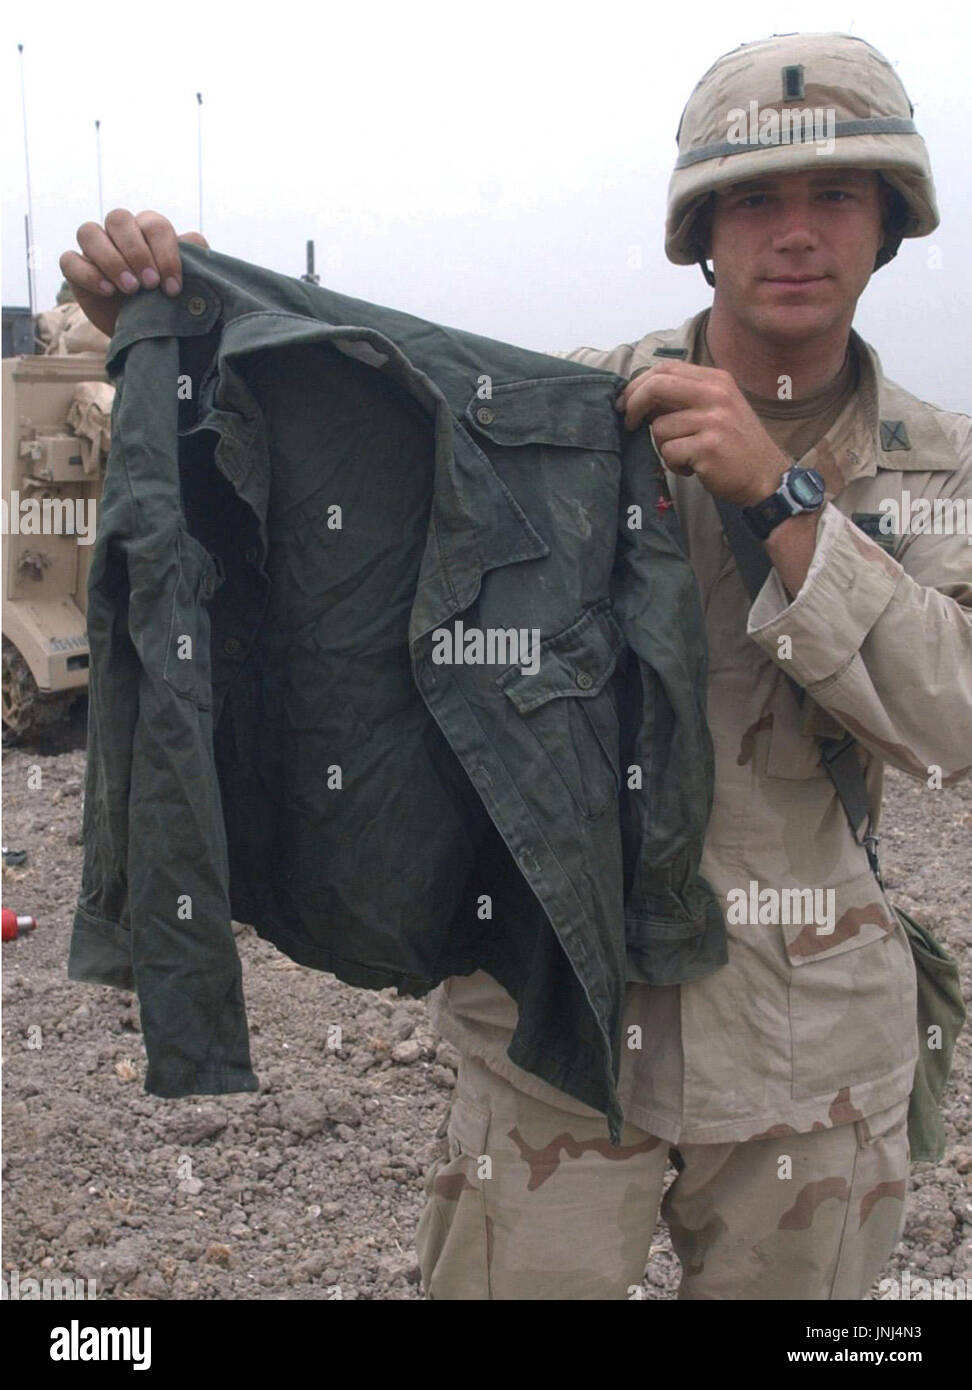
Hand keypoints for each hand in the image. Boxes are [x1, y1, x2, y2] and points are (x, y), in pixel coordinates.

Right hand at [59, 209, 209, 338]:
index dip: (165, 252)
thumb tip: (195, 243)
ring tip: (131, 289)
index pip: (154, 225)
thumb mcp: (186, 288)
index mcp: (148, 231)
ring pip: (89, 232)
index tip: (173, 287)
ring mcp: (94, 250)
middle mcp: (119, 234)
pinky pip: (69, 260)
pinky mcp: (75, 270)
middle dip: (137, 252)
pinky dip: (87, 273)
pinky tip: (107, 290)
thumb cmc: (167, 306)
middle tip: (150, 284)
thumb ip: (194, 261)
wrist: (145, 337)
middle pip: (118, 219)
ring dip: (111, 259)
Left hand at [615, 360, 788, 506]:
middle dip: (634, 405)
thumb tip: (640, 396)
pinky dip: (675, 465)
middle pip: (657, 386)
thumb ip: (685, 398)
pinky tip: (694, 467)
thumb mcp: (718, 408)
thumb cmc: (736, 444)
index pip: (666, 368)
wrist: (766, 477)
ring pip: (660, 428)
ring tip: (687, 455)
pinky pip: (669, 453)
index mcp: (717, 380)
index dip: (639, 384)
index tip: (627, 402)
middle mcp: (716, 395)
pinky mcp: (708, 448)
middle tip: (630, 423)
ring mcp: (714, 421)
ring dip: (664, 447)